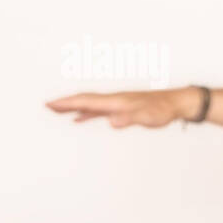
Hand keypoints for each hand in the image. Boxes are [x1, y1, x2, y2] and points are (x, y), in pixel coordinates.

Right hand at [45, 87, 200, 127]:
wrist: (177, 102)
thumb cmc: (163, 109)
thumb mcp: (147, 117)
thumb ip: (129, 119)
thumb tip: (111, 122)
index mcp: (115, 101)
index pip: (86, 101)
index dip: (67, 103)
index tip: (49, 104)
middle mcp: (114, 100)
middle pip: (84, 100)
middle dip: (64, 103)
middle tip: (46, 106)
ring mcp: (117, 103)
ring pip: (90, 105)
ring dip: (72, 107)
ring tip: (56, 111)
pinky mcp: (122, 108)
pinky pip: (99, 111)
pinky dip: (86, 114)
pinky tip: (79, 119)